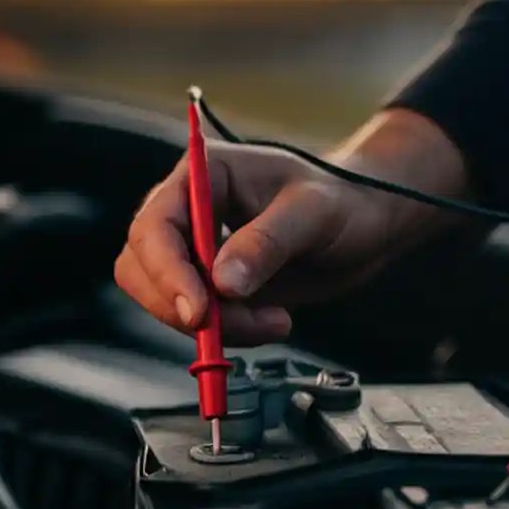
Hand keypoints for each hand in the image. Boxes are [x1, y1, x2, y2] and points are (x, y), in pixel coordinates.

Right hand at [114, 108, 469, 344]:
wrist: (366, 226)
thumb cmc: (343, 200)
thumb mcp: (312, 213)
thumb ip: (267, 243)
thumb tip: (222, 285)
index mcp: (202, 176)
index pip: (155, 224)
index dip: (166, 270)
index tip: (198, 311)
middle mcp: (188, 212)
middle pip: (141, 267)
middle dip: (179, 305)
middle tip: (228, 327)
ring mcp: (196, 252)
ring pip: (165, 300)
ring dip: (211, 326)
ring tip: (273, 321)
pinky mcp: (212, 287)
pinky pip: (197, 321)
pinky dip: (228, 333)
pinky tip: (273, 321)